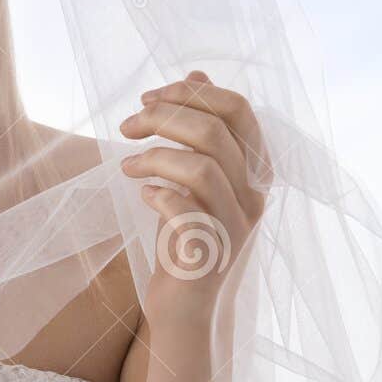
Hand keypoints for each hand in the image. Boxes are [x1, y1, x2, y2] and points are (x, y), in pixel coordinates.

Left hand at [119, 71, 267, 327]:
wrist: (184, 306)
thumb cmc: (186, 236)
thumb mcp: (192, 177)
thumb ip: (201, 131)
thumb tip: (197, 76)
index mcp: (254, 170)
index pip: (238, 109)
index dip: (191, 93)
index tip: (149, 98)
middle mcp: (253, 195)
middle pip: (216, 131)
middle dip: (163, 117)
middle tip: (127, 127)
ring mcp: (235, 226)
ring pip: (201, 166)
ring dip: (154, 156)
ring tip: (127, 166)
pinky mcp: (210, 254)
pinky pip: (186, 209)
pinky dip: (157, 193)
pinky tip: (143, 195)